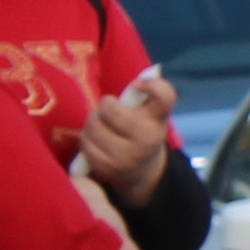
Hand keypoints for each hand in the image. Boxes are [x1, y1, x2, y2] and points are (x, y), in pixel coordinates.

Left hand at [81, 70, 177, 203]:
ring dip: (93, 123)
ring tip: (102, 127)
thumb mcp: (152, 114)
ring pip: (93, 126)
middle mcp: (146, 139)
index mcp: (158, 120)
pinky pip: (85, 144)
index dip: (152, 85)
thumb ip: (149, 95)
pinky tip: (97, 142)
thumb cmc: (142, 133)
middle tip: (109, 112)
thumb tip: (147, 75)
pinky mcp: (107, 169)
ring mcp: (126, 157)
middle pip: (110, 109)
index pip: (164, 96)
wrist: (142, 173)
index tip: (137, 85)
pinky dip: (87, 139)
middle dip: (105, 107)